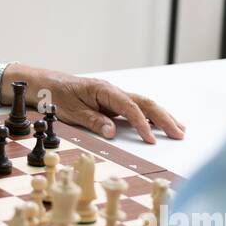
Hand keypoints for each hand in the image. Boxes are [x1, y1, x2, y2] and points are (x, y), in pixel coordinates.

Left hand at [20, 66, 185, 144]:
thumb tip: (112, 132)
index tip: (151, 140)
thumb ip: (93, 121)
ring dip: (162, 116)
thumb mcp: (71, 111)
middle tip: (179, 134)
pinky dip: (150, 117)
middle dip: (164, 118)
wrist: (46, 85)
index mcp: (104, 90)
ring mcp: (114, 97)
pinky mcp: (112, 103)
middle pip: (144, 103)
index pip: (130, 107)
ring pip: (144, 105)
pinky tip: (161, 124)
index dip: (142, 124)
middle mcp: (113, 91)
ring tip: (180, 129)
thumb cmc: (56, 96)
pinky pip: (136, 109)